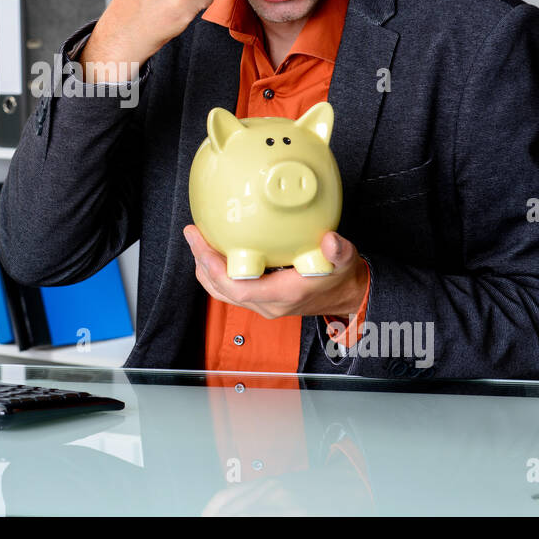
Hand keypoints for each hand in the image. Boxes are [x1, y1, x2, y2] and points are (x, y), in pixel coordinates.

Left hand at [183, 225, 365, 319]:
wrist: (344, 296)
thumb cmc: (340, 277)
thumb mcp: (345, 261)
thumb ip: (338, 251)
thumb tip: (330, 241)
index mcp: (283, 295)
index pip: (239, 288)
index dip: (215, 268)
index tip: (202, 244)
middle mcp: (268, 304)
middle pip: (222, 290)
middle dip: (202, 263)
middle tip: (193, 234)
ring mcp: (262, 304)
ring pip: (221, 292)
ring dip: (205, 268)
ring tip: (197, 240)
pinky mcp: (260, 299)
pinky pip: (229, 289)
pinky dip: (216, 271)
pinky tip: (214, 249)